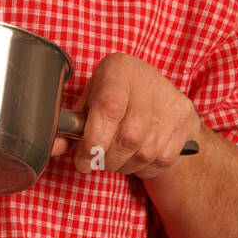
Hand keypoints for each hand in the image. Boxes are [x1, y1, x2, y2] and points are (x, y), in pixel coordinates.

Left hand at [49, 53, 201, 177]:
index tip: (83, 160)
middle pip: (127, 138)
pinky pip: (161, 160)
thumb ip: (71, 124)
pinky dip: (142, 168)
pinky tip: (134, 158)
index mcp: (120, 69)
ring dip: (123, 165)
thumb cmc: (115, 95)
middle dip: (106, 159)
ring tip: (114, 158)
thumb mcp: (90, 100)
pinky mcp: (186, 122)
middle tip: (96, 161)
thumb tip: (51, 147)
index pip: (108, 110)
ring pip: (144, 153)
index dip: (92, 142)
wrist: (158, 93)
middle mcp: (150, 82)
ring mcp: (172, 103)